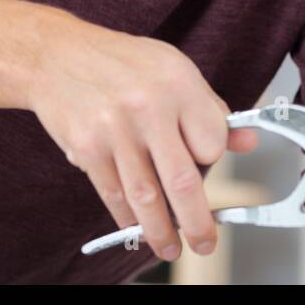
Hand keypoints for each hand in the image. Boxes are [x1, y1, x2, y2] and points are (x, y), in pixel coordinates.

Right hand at [28, 18, 257, 261]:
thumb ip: (209, 108)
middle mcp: (148, 107)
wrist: (58, 56)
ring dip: (160, 231)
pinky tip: (136, 227)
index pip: (212, 141)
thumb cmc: (123, 64)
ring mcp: (115, 130)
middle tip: (205, 243)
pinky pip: (113, 193)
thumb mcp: (174, 69)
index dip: (213, 159)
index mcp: (178, 83)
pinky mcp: (86, 148)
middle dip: (196, 221)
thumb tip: (247, 142)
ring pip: (145, 196)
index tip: (206, 164)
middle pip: (181, 180)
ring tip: (170, 248)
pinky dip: (126, 217)